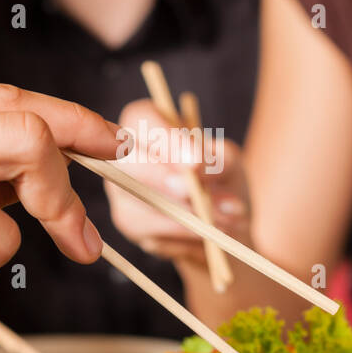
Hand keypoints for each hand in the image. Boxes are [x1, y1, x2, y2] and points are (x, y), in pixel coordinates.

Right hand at [105, 99, 250, 266]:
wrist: (224, 223)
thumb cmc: (222, 180)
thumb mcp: (230, 164)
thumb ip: (218, 161)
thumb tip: (196, 168)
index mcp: (149, 125)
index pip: (142, 118)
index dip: (166, 139)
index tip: (194, 162)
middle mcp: (125, 154)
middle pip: (126, 162)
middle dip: (160, 179)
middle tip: (192, 193)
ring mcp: (121, 191)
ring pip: (141, 203)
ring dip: (186, 214)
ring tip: (224, 218)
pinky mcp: (129, 223)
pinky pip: (152, 232)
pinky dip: (186, 234)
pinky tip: (207, 232)